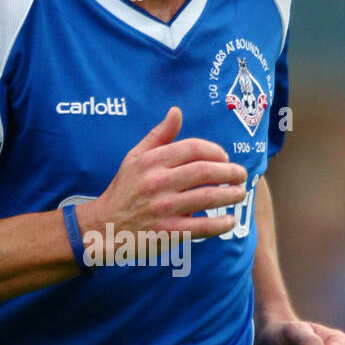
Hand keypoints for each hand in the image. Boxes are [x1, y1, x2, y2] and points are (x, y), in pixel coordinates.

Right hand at [76, 106, 247, 243]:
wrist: (103, 227)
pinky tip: (229, 220)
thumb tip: (177, 111)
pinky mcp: (167, 232)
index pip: (194, 148)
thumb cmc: (124, 190)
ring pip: (208, 197)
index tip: (225, 158)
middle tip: (241, 175)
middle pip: (206, 171)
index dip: (216, 151)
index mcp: (152, 161)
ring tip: (240, 194)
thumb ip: (158, 136)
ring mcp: (163, 208)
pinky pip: (202, 227)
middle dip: (230, 172)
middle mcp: (158, 182)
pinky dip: (221, 224)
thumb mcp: (134, 157)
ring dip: (231, 195)